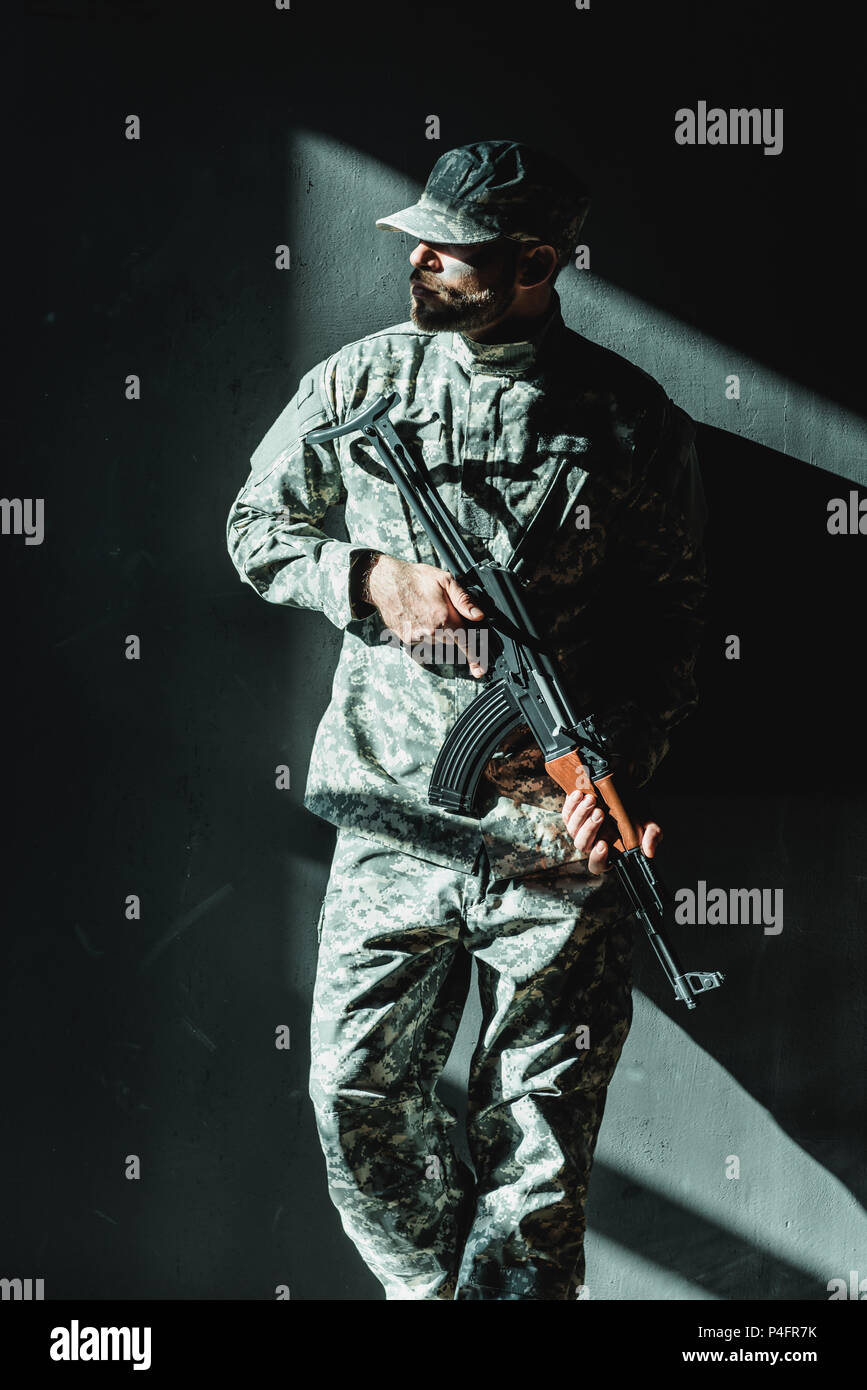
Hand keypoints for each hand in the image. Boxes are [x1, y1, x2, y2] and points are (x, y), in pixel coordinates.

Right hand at [368, 554, 486, 677]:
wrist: (386, 582)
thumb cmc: (416, 578)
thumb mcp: (445, 580)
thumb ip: (464, 600)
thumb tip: (478, 616)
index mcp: (444, 618)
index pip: (466, 642)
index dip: (476, 657)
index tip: (479, 670)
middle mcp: (431, 631)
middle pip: (451, 639)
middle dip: (451, 628)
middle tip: (440, 609)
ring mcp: (417, 637)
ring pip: (436, 639)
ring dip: (436, 629)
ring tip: (425, 608)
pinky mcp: (406, 638)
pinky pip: (422, 639)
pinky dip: (422, 629)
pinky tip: (416, 614)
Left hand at [562, 789, 661, 875]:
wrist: (625, 791)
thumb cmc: (636, 813)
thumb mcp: (649, 824)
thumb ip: (652, 837)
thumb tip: (649, 852)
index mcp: (609, 851)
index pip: (598, 865)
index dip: (598, 858)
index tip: (603, 845)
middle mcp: (592, 842)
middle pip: (583, 844)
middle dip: (590, 828)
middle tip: (600, 813)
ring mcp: (580, 829)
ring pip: (573, 829)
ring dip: (581, 814)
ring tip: (592, 800)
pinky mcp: (572, 815)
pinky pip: (566, 813)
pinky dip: (572, 804)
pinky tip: (580, 794)